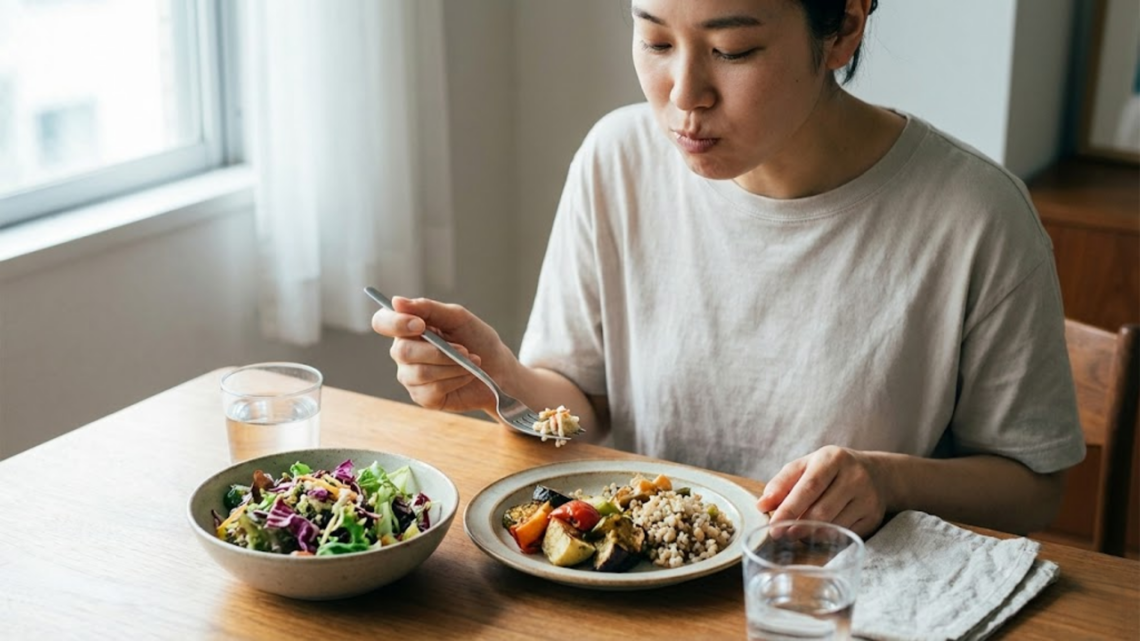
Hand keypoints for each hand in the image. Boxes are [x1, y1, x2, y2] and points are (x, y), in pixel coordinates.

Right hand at [371, 296, 512, 414]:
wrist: (499, 369)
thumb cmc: (477, 340)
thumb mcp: (457, 318)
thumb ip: (428, 308)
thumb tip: (396, 301)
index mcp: (408, 329)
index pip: (383, 322)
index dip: (395, 323)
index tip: (420, 325)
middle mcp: (403, 352)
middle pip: (402, 351)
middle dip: (438, 351)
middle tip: (464, 349)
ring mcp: (410, 377)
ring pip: (420, 372)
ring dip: (452, 366)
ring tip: (471, 362)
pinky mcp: (423, 397)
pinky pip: (432, 389)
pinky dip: (455, 380)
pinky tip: (467, 375)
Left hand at [755, 446, 888, 537]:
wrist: (876, 473)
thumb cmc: (830, 469)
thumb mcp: (805, 466)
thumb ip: (782, 483)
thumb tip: (762, 505)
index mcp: (833, 459)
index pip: (808, 487)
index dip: (789, 508)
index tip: (773, 525)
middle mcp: (854, 477)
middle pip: (821, 510)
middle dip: (797, 525)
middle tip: (780, 534)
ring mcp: (867, 498)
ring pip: (833, 526)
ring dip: (810, 534)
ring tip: (795, 533)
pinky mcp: (873, 517)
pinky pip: (845, 534)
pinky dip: (826, 538)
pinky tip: (816, 534)